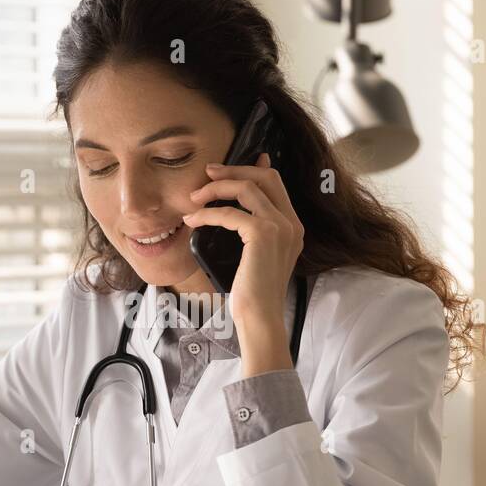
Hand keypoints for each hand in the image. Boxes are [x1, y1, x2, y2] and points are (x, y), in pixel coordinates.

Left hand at [182, 152, 304, 374]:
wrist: (261, 317)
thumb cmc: (254, 293)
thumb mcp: (256, 256)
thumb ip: (252, 231)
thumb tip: (235, 212)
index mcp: (293, 226)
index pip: (275, 183)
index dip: (251, 168)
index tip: (224, 169)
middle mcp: (291, 223)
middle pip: (265, 176)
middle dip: (233, 169)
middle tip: (207, 173)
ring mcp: (280, 226)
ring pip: (247, 187)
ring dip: (216, 188)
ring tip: (195, 197)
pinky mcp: (262, 234)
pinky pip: (229, 212)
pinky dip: (207, 214)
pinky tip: (192, 221)